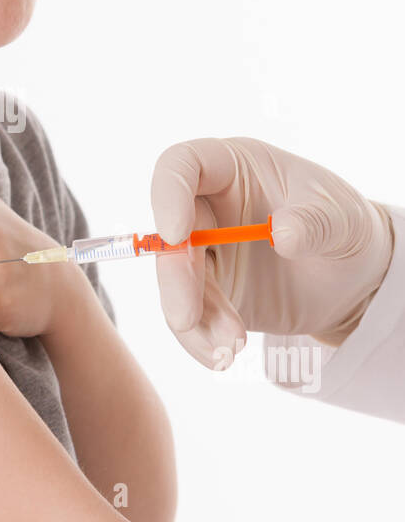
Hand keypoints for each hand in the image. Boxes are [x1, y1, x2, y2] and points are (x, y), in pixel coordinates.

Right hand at [150, 137, 393, 368]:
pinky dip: (201, 340)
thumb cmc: (343, 224)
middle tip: (187, 317)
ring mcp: (205, 253)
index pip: (181, 166)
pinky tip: (223, 355)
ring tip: (233, 344)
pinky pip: (191, 317)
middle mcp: (207, 208)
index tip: (176, 234)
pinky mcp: (210, 295)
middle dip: (175, 279)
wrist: (352, 278)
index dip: (168, 195)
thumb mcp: (343, 216)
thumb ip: (315, 221)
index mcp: (231, 168)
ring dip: (194, 319)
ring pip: (175, 283)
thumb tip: (281, 234)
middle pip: (169, 235)